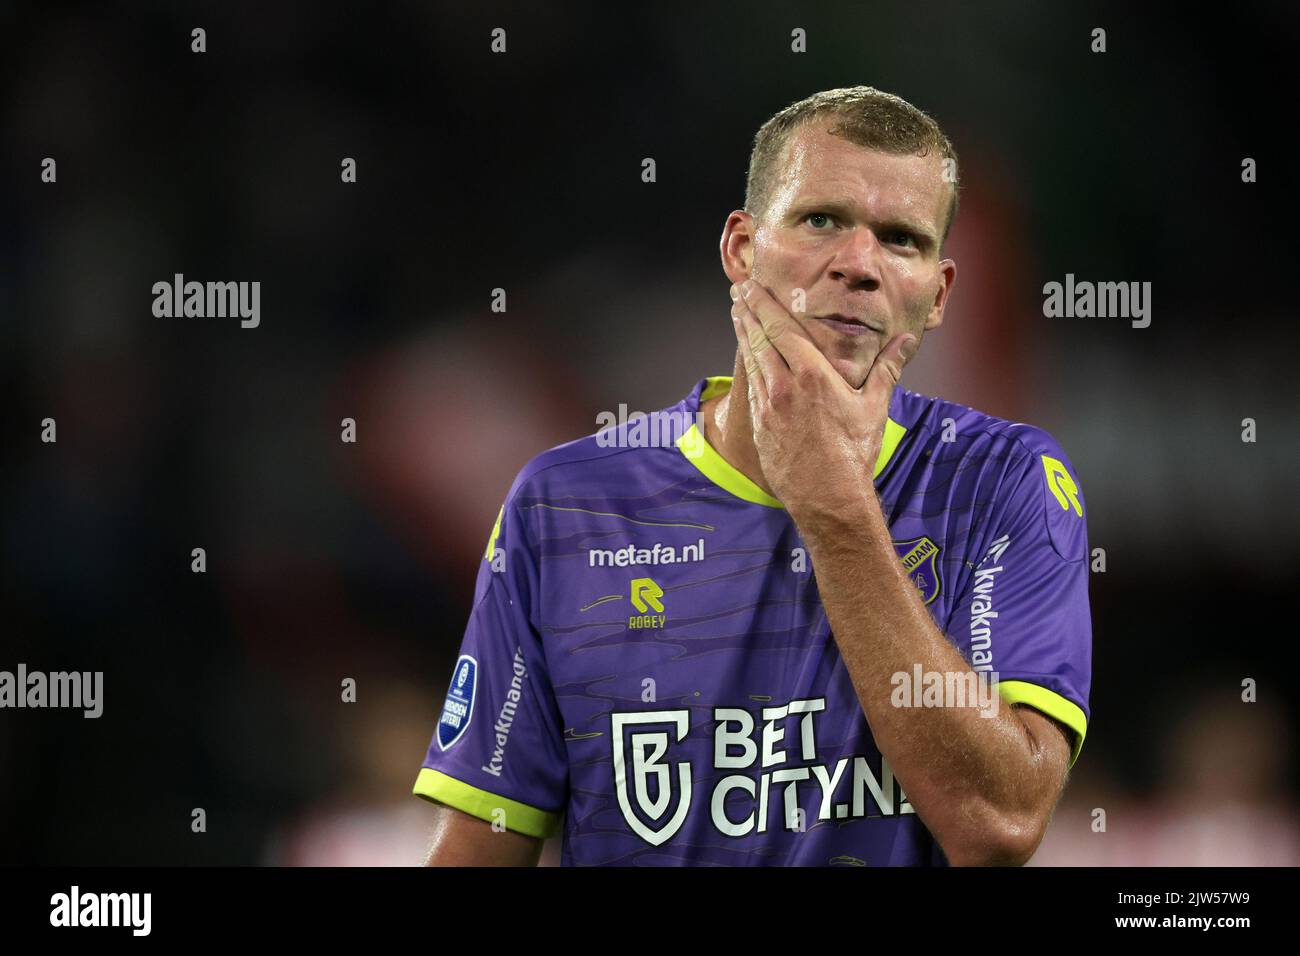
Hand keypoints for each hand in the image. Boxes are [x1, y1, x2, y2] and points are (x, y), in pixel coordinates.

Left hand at [729, 278, 917, 522]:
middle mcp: (784, 387)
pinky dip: (747, 365)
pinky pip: (751, 387)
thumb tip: (907, 340)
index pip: (780, 329)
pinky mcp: (759, 427)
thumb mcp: (874, 406)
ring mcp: (768, 408)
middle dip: (746, 312)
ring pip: (751, 360)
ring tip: (736, 315)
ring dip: (742, 334)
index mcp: (812, 375)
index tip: (750, 287)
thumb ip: (887, 368)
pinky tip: (747, 357)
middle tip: (737, 291)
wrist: (828, 498)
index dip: (762, 305)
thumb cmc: (854, 453)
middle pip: (758, 339)